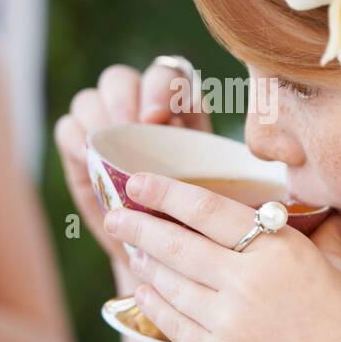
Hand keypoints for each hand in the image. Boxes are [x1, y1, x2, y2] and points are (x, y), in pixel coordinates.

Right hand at [54, 61, 210, 290]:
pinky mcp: (80, 154)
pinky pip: (68, 127)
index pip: (169, 75)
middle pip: (123, 78)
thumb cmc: (207, 231)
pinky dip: (74, 137)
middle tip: (132, 127)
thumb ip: (229, 176)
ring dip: (97, 114)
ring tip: (106, 144)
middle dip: (126, 96)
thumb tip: (272, 166)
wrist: (169, 266)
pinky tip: (87, 157)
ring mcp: (107, 134)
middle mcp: (141, 117)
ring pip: (92, 97)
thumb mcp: (225, 200)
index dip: (163, 87)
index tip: (160, 118)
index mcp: (182, 115)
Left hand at [102, 171, 340, 341]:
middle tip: (115, 214)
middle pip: (177, 245)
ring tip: (131, 249)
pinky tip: (145, 290)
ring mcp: (230, 324)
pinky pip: (175, 324)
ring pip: (171, 284)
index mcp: (281, 252)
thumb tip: (319, 215)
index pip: (208, 211)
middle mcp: (248, 283)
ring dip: (145, 263)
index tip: (139, 181)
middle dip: (139, 226)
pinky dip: (155, 303)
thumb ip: (321, 240)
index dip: (167, 193)